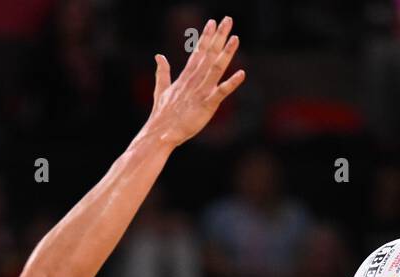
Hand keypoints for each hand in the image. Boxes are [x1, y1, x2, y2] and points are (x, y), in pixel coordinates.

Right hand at [145, 17, 245, 147]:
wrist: (158, 134)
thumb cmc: (161, 115)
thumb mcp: (161, 90)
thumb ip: (162, 72)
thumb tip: (158, 56)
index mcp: (185, 78)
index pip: (198, 53)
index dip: (206, 37)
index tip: (212, 23)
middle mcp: (194, 81)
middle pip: (208, 55)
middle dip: (218, 37)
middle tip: (227, 20)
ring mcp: (201, 92)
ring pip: (215, 68)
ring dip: (226, 53)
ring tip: (235, 38)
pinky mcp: (206, 106)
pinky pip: (221, 93)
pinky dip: (231, 83)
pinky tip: (242, 73)